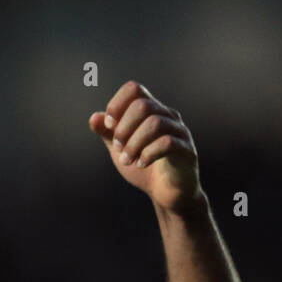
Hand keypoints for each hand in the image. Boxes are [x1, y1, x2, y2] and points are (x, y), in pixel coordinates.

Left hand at [89, 81, 202, 213]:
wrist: (165, 192)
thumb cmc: (143, 166)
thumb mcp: (120, 150)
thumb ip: (108, 134)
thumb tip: (94, 118)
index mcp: (150, 111)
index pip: (134, 89)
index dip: (117, 104)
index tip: (109, 126)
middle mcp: (167, 116)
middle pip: (143, 105)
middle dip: (123, 129)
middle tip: (117, 148)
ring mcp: (179, 131)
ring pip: (154, 123)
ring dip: (133, 144)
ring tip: (127, 160)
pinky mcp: (186, 150)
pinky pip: (167, 143)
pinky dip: (148, 154)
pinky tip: (140, 164)